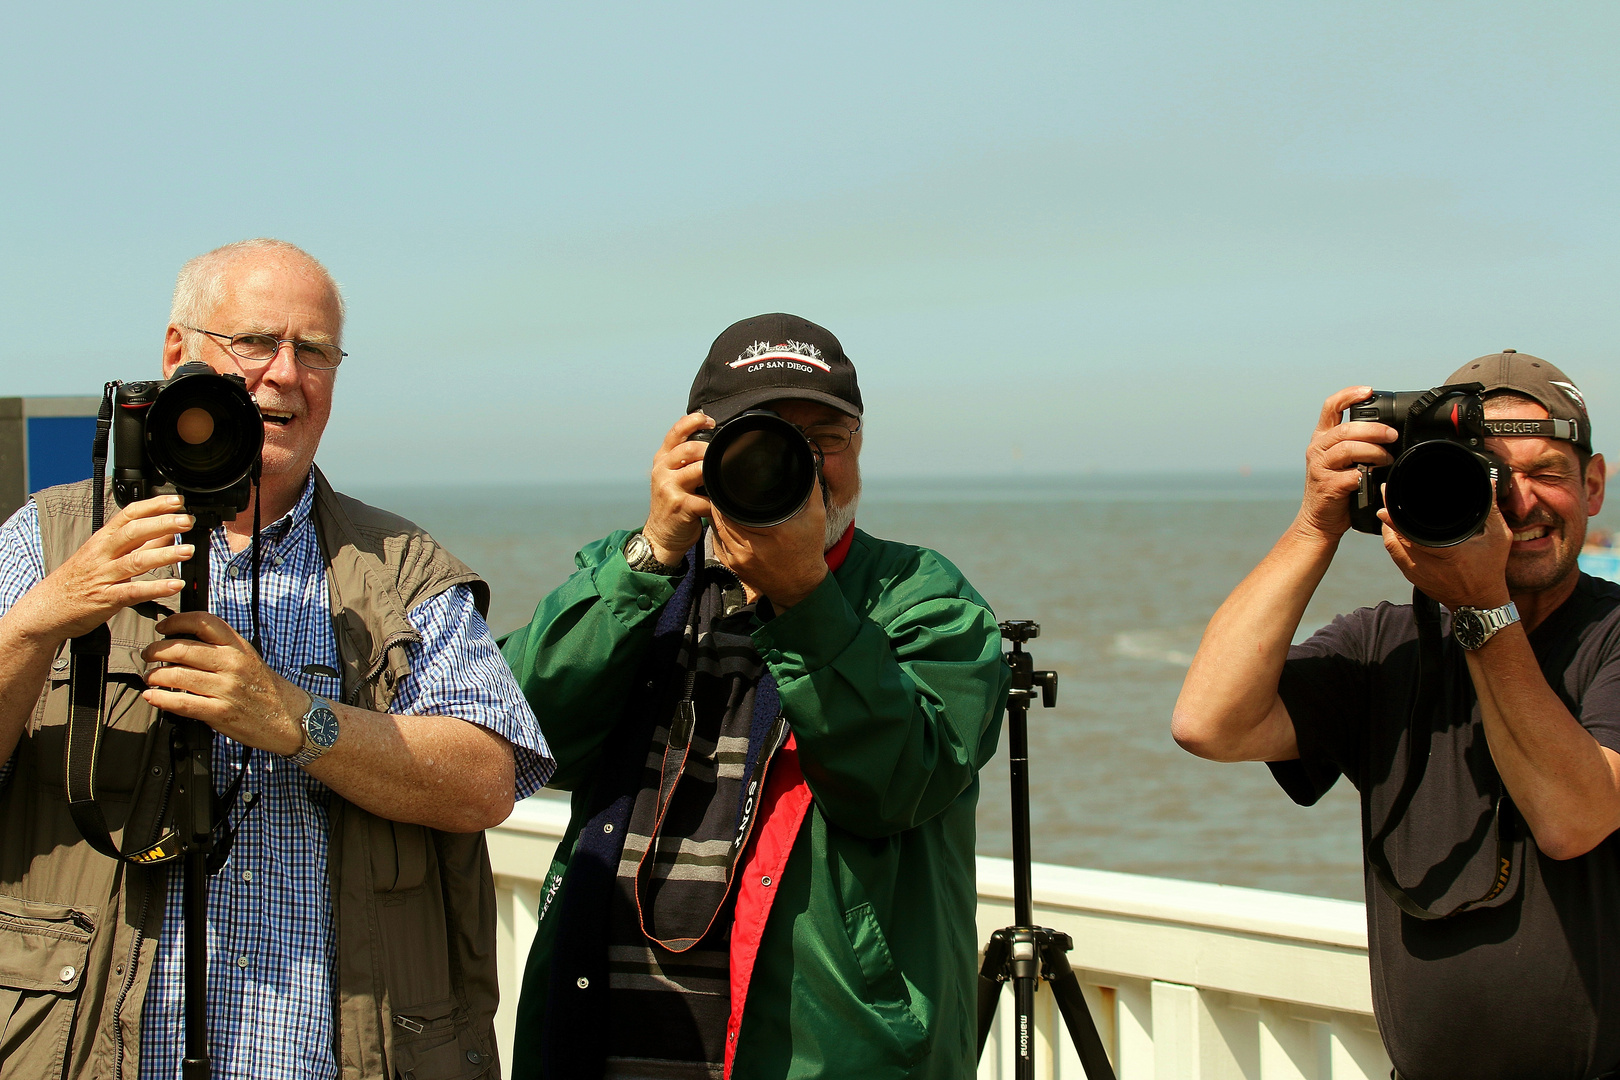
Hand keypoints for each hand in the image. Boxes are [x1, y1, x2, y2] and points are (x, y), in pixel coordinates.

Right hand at [8, 495, 193, 645]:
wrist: (46, 609)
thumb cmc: (78, 581)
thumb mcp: (104, 556)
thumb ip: (138, 545)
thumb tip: (167, 530)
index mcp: (102, 540)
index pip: (128, 515)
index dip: (153, 506)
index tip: (177, 501)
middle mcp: (102, 554)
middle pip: (133, 532)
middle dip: (162, 524)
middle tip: (187, 520)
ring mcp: (103, 576)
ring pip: (135, 560)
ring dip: (164, 554)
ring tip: (188, 551)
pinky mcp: (105, 599)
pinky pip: (133, 591)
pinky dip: (156, 587)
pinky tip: (175, 585)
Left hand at [141, 611, 307, 755]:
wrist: (289, 717)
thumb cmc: (266, 689)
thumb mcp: (248, 658)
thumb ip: (221, 648)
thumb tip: (184, 642)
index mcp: (238, 647)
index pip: (203, 622)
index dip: (176, 621)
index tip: (163, 627)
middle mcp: (232, 664)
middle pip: (182, 648)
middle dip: (156, 650)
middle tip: (149, 654)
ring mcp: (226, 689)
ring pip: (177, 675)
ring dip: (155, 675)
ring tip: (150, 677)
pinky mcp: (220, 712)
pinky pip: (182, 703)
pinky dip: (161, 699)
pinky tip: (153, 696)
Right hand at [644, 412, 714, 564]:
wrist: (661, 535)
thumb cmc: (674, 503)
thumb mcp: (672, 477)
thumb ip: (685, 460)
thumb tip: (713, 441)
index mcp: (662, 459)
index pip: (675, 432)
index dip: (694, 421)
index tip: (710, 421)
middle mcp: (662, 470)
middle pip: (689, 449)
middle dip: (710, 450)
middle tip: (723, 456)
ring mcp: (669, 488)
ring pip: (698, 470)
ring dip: (715, 474)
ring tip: (723, 478)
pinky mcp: (679, 506)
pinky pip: (705, 498)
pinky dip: (717, 501)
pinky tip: (721, 502)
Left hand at [710, 473, 827, 609]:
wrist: (801, 587)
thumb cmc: (808, 551)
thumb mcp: (816, 517)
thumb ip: (811, 488)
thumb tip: (807, 462)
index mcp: (773, 532)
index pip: (736, 506)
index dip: (728, 492)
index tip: (728, 480)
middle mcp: (753, 547)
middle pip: (723, 516)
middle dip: (720, 501)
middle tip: (721, 487)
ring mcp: (740, 558)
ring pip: (717, 528)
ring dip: (716, 514)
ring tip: (719, 500)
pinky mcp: (734, 566)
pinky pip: (718, 543)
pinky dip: (718, 530)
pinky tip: (722, 521)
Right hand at [1296, 386, 1398, 539]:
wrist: (1319, 521)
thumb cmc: (1337, 490)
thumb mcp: (1342, 461)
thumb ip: (1357, 444)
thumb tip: (1389, 432)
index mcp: (1322, 438)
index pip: (1331, 407)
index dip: (1349, 395)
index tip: (1368, 391)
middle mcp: (1318, 449)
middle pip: (1346, 428)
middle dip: (1374, 429)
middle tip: (1392, 436)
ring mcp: (1320, 467)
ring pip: (1348, 448)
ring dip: (1373, 451)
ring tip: (1387, 459)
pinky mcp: (1327, 485)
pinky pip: (1351, 474)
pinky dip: (1366, 474)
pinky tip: (1373, 477)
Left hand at [1380, 496, 1511, 609]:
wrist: (1479, 604)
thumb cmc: (1490, 571)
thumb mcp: (1498, 538)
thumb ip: (1491, 510)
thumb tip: (1489, 484)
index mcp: (1448, 553)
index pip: (1413, 534)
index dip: (1396, 519)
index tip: (1386, 502)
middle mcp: (1427, 564)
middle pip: (1396, 537)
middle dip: (1389, 515)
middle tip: (1388, 494)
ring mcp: (1416, 572)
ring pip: (1391, 545)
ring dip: (1388, 526)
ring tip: (1390, 506)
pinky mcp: (1411, 577)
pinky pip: (1395, 554)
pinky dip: (1393, 539)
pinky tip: (1395, 526)